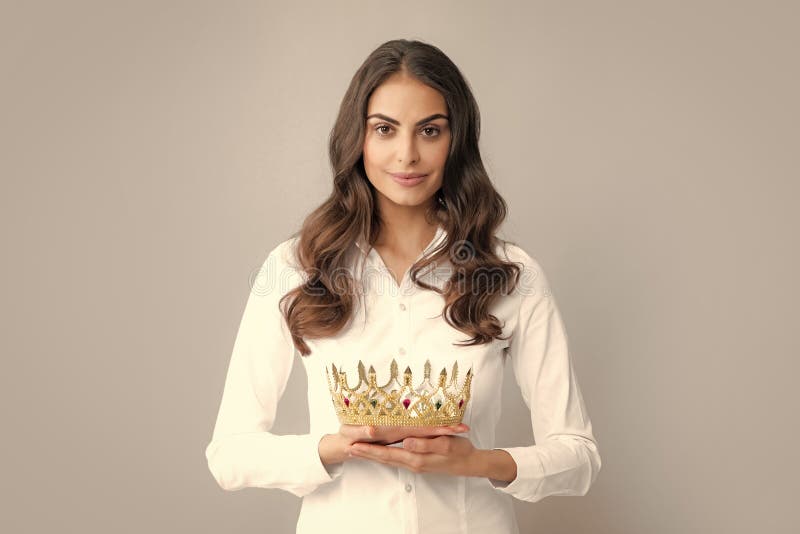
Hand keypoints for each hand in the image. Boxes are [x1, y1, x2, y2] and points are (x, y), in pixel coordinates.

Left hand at [318, 423, 467, 465]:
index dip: (370, 449)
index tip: (354, 445)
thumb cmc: (461, 451)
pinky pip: (397, 460)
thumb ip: (425, 443)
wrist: (472, 464)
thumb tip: (406, 442)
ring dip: (373, 456)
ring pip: (389, 460)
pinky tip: (381, 454)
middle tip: (349, 449)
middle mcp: (413, 462)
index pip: (387, 453)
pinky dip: (385, 457)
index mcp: (417, 457)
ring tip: (359, 451)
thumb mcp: (446, 444)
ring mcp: (416, 464)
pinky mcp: (420, 463)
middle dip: (366, 454)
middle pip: (384, 458)